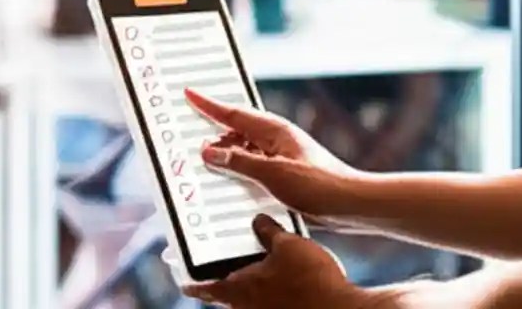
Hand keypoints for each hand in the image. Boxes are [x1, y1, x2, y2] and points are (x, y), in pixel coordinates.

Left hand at [183, 215, 368, 307]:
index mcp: (239, 288)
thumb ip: (269, 232)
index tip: (181, 276)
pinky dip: (265, 287)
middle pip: (223, 293)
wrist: (339, 308)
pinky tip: (279, 272)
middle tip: (216, 262)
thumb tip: (259, 222)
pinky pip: (266, 299)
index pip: (202, 287)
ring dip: (244, 281)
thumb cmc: (310, 279)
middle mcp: (246, 305)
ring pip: (246, 297)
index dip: (189, 280)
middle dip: (218, 277)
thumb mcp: (289, 244)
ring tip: (252, 262)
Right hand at [187, 90, 365, 225]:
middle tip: (187, 127)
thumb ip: (239, 161)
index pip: (233, 113)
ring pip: (243, 149)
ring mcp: (280, 155)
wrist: (348, 203)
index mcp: (274, 130)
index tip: (189, 93)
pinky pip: (252, 165)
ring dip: (224, 152)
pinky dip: (236, 168)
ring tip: (201, 159)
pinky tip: (227, 179)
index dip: (208, 105)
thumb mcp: (272, 174)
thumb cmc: (318, 184)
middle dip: (212, 128)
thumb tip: (209, 151)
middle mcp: (276, 139)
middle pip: (236, 129)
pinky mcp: (283, 173)